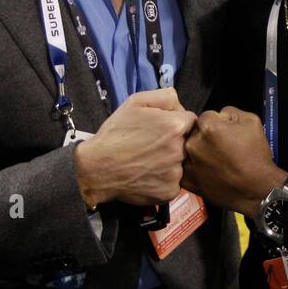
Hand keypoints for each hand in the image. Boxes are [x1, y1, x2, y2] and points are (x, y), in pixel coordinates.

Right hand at [73, 87, 195, 208]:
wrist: (96, 168)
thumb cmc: (115, 134)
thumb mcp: (136, 102)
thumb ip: (165, 96)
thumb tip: (181, 105)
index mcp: (176, 126)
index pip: (191, 121)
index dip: (176, 123)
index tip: (161, 129)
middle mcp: (181, 150)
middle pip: (188, 143)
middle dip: (175, 142)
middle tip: (152, 145)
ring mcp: (176, 173)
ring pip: (182, 163)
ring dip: (170, 161)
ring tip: (148, 160)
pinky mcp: (170, 192)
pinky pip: (174, 182)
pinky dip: (164, 179)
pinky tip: (147, 175)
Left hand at [183, 107, 287, 215]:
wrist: (257, 189)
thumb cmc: (256, 156)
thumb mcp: (251, 121)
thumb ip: (230, 112)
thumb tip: (219, 115)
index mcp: (208, 126)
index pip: (206, 117)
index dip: (217, 124)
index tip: (225, 134)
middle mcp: (194, 143)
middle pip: (195, 133)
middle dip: (206, 138)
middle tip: (221, 149)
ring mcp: (189, 163)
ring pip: (190, 150)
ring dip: (200, 153)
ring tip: (217, 162)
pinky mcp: (187, 180)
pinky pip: (186, 168)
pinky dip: (195, 169)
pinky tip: (210, 172)